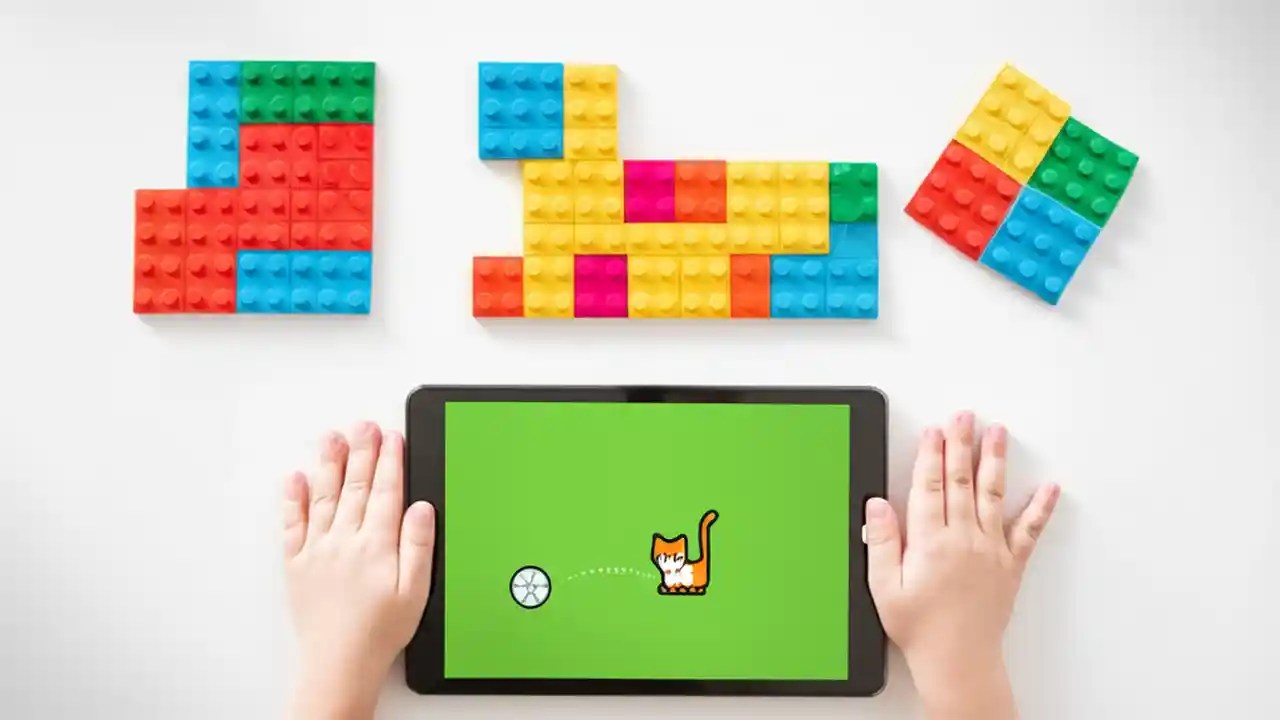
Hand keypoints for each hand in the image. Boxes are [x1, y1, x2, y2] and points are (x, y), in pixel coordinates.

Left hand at [282, 422, 435, 719]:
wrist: (338, 664)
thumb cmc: (379, 632)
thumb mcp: (415, 592)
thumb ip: (419, 546)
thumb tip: (421, 507)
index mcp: (377, 546)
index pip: (387, 492)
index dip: (391, 461)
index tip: (393, 436)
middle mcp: (345, 541)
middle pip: (355, 486)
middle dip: (362, 451)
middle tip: (364, 425)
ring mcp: (318, 550)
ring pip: (323, 496)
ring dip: (329, 463)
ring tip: (332, 436)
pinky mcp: (297, 564)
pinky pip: (292, 524)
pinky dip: (292, 499)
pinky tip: (294, 478)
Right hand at [865, 412, 1058, 719]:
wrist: (958, 660)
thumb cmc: (920, 628)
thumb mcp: (884, 587)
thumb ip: (880, 542)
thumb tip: (876, 506)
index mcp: (930, 542)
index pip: (928, 485)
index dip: (931, 454)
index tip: (933, 431)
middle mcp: (964, 539)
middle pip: (960, 480)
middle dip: (961, 444)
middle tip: (964, 416)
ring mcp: (990, 549)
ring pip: (993, 494)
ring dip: (994, 460)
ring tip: (998, 433)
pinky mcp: (1010, 564)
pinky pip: (1029, 531)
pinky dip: (1041, 508)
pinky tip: (1050, 488)